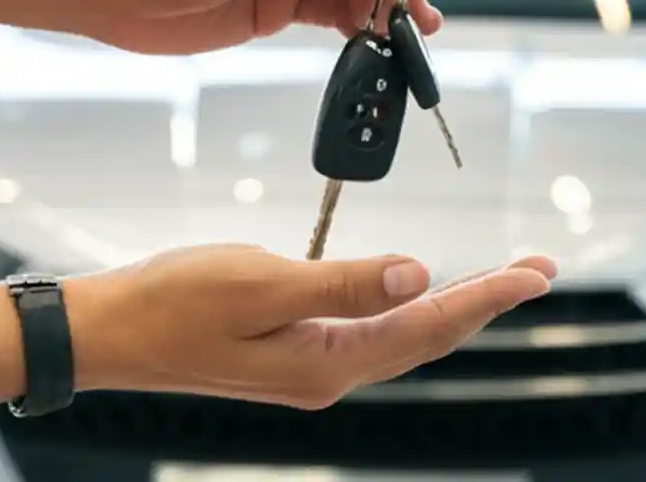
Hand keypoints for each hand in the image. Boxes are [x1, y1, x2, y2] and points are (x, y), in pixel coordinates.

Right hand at [64, 245, 554, 408]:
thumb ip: (342, 282)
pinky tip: (415, 293)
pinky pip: (368, 331)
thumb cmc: (172, 302)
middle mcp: (327, 373)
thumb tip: (418, 274)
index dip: (487, 297)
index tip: (536, 273)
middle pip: (424, 336)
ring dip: (452, 306)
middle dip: (485, 302)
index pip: (426, 325)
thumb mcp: (260, 285)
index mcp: (325, 362)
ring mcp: (309, 366)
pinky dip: (405, 308)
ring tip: (498, 282)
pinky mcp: (291, 351)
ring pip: (400, 335)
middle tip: (536, 270)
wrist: (109, 332)